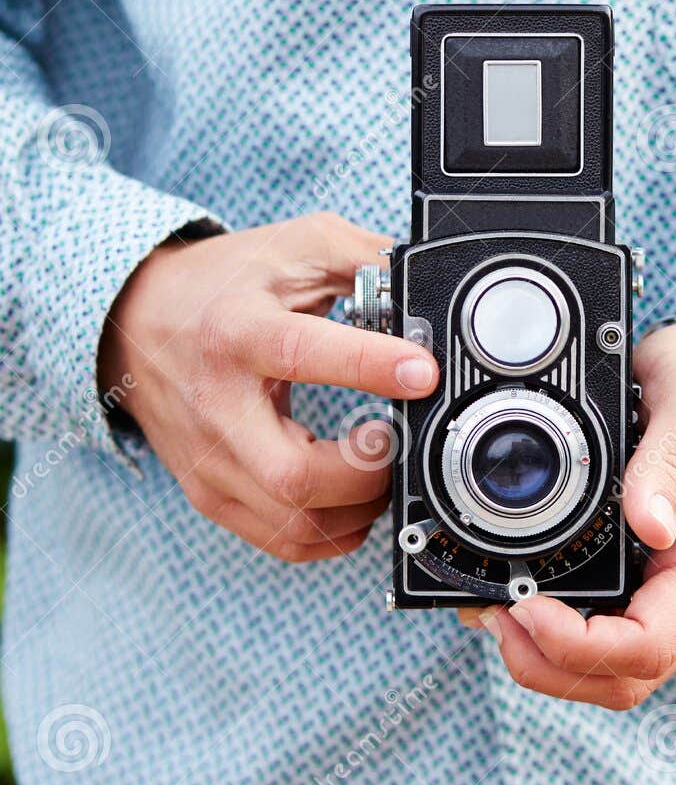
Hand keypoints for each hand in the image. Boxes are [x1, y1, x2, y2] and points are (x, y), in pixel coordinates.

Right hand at [98, 212, 438, 560]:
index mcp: (237, 331)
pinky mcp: (210, 495)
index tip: (423, 373)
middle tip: (396, 438)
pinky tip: (350, 495)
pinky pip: (283, 540)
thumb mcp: (296, 245)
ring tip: (380, 465)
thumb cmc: (224, 283)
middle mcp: (218, 405)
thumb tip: (429, 285)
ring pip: (294, 523)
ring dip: (359, 507)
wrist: (136, 320)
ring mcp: (209, 461)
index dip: (370, 367)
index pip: (301, 354)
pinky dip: (333, 530)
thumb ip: (367, 258)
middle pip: (294, 476)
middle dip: (368, 473)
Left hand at [460, 321, 675, 708]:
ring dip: (544, 659)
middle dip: (548, 664)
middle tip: (494, 615)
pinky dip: (551, 637)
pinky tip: (514, 602)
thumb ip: (674, 463)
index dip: (579, 646)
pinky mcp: (646, 588)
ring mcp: (671, 598)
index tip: (527, 607)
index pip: (649, 646)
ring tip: (493, 612)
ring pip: (608, 672)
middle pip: (623, 679)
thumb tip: (650, 524)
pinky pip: (600, 638)